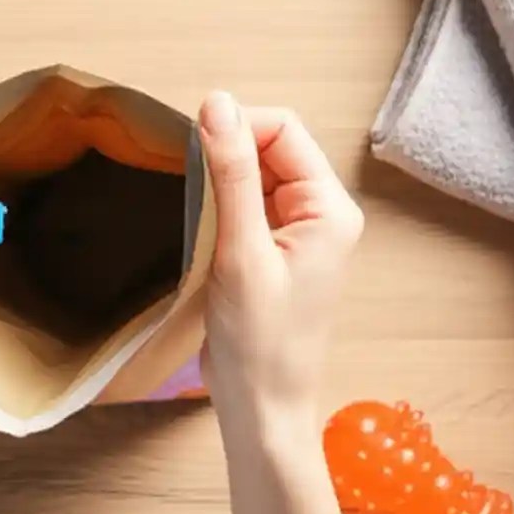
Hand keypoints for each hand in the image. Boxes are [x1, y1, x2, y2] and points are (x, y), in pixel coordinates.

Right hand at [196, 91, 364, 436]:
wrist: (261, 410)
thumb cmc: (259, 343)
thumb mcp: (241, 252)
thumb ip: (232, 175)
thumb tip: (217, 103)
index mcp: (329, 208)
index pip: (283, 129)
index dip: (236, 127)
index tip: (189, 149)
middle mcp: (320, 213)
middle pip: (269, 148)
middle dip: (224, 155)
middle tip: (185, 186)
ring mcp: (296, 233)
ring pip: (252, 176)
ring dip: (217, 183)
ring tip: (191, 214)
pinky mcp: (272, 251)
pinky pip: (244, 206)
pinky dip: (216, 207)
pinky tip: (196, 230)